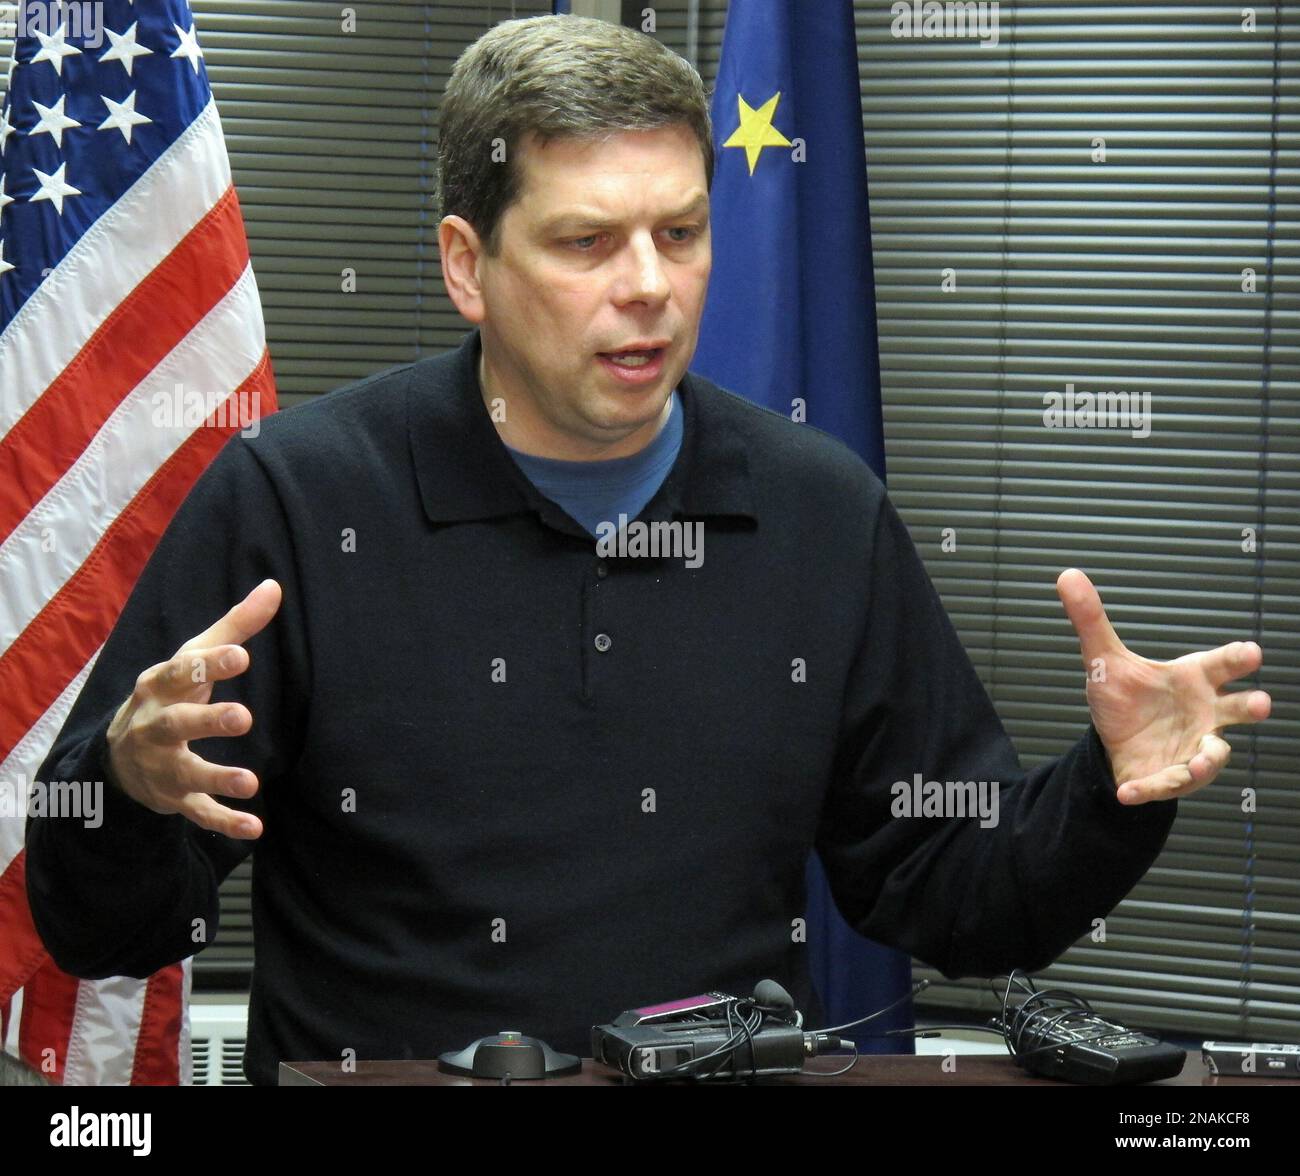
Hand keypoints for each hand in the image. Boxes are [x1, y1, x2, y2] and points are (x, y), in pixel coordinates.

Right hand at [105, 579, 281, 838]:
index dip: (209, 665)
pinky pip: (198, 812)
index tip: (242, 656)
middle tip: (244, 717)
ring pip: (186, 772)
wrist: (118, 755)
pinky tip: (254, 827)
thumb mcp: (193, 657)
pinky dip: (224, 821)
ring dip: (218, 777)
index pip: (181, 672)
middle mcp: (154, 726)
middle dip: (208, 719)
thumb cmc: (170, 694)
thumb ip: (235, 626)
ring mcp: (162, 765)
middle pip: (178, 723)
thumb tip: (274, 586)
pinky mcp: (174, 797)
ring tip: (251, 782)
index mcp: (159, 686)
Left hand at [1056, 568, 1270, 805]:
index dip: (1237, 659)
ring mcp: (1193, 747)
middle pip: (1237, 709)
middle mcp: (1203, 714)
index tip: (1250, 652)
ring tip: (1199, 759)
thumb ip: (1090, 619)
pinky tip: (1127, 792)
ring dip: (1207, 759)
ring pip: (1211, 755)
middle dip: (1250, 706)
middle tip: (1260, 703)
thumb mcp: (1103, 659)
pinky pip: (1165, 784)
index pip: (1221, 665)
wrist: (1112, 741)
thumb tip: (1068, 576)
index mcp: (1193, 680)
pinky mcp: (1171, 776)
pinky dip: (1149, 789)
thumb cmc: (1125, 696)